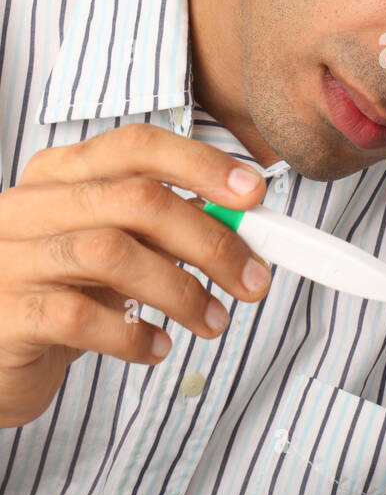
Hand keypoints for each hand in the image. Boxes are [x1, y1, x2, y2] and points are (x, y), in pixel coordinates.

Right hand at [0, 125, 270, 428]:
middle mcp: (29, 205)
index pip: (137, 146)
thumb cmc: (58, 295)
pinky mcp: (6, 314)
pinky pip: (79, 317)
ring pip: (112, 254)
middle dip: (209, 240)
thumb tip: (242, 225)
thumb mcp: (109, 250)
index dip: (201, 164)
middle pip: (137, 200)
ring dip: (180, 291)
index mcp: (59, 174)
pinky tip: (155, 347)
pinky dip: (133, 335)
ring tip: (212, 321)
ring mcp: (10, 258)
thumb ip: (159, 229)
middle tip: (252, 280)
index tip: (252, 195)